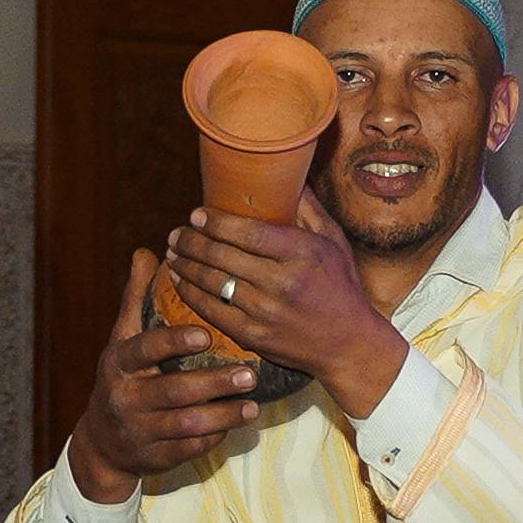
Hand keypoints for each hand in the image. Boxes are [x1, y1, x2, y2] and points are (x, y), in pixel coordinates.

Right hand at [64, 252, 267, 497]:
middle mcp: (126, 398)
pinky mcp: (156, 457)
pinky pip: (190, 448)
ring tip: (254, 404)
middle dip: (214, 384)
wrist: (102, 443)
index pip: (144, 349)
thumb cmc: (122, 378)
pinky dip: (215, 436)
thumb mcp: (122, 340)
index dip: (173, 342)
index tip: (205, 335)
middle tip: (249, 373)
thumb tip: (146, 252)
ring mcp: (140, 431)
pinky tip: (238, 423)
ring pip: (186, 425)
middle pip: (173, 392)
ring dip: (223, 415)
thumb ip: (136, 299)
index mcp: (119, 364)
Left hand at [161, 199, 405, 419]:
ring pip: (212, 283)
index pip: (248, 233)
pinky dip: (191, 294)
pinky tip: (180, 281)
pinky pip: (212, 312)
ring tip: (173, 253)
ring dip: (186, 266)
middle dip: (192, 242)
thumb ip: (309, 210)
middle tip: (176, 233)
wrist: (348, 344)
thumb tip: (290, 177)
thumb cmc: (341, 287)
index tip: (196, 214)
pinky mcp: (254, 336)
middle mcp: (281, 283)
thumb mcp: (333, 243)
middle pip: (223, 256)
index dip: (216, 223)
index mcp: (301, 254)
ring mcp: (265, 312)